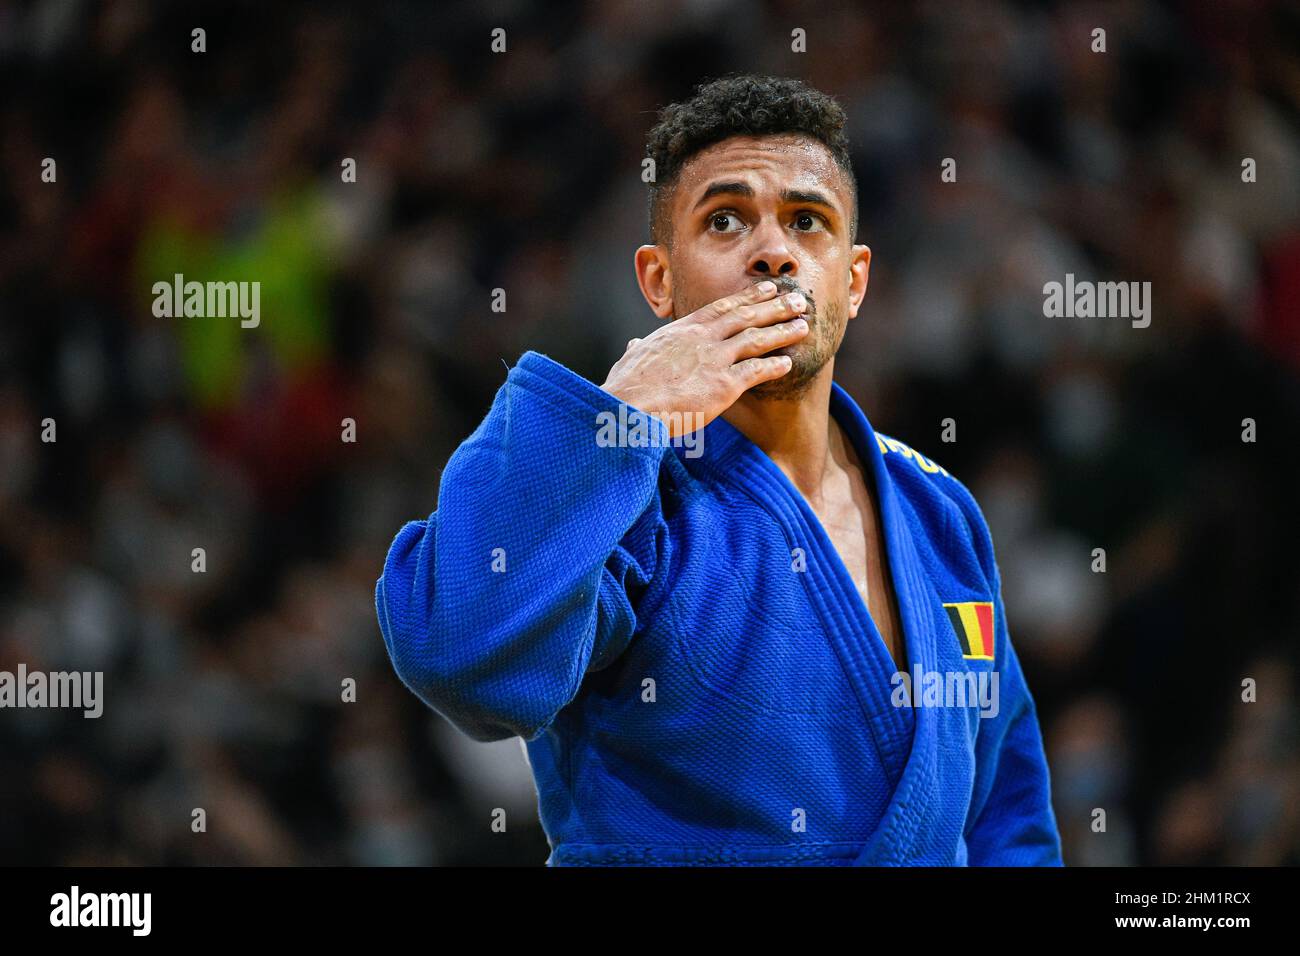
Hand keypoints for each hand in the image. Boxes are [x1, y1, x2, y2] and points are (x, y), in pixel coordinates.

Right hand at [600, 281, 808, 436]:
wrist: (629, 408)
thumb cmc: (624, 388)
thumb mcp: (629, 360)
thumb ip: (637, 350)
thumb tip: (634, 344)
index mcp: (682, 330)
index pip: (721, 308)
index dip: (749, 297)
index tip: (768, 289)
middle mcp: (702, 339)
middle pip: (746, 317)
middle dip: (775, 307)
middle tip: (798, 300)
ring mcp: (714, 360)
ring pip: (756, 339)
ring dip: (783, 331)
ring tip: (804, 325)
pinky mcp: (722, 386)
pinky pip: (756, 372)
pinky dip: (774, 366)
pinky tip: (789, 364)